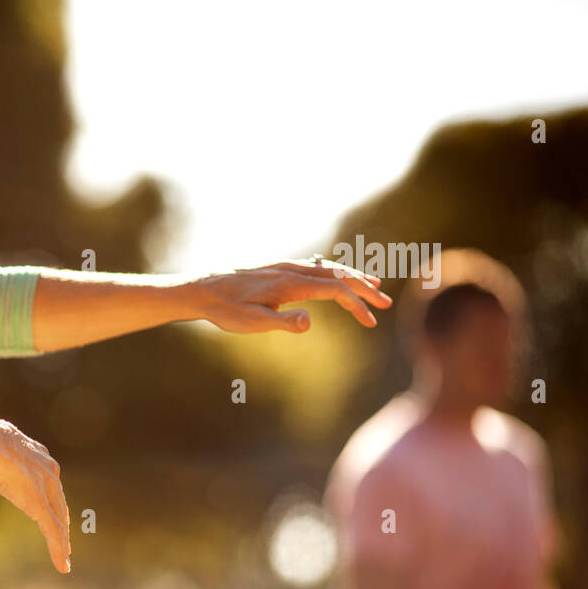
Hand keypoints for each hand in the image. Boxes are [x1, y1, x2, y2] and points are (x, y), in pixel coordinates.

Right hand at [0, 415, 70, 573]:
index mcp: (37, 456)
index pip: (49, 483)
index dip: (51, 500)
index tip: (51, 511)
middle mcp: (48, 472)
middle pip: (58, 503)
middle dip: (61, 522)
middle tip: (64, 539)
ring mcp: (46, 490)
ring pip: (58, 521)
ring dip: (62, 542)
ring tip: (64, 557)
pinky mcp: (40, 506)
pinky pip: (53, 532)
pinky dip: (58, 550)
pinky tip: (62, 566)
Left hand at [188, 258, 392, 332]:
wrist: (201, 289)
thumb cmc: (225, 310)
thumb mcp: (252, 322)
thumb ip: (282, 322)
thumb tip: (309, 322)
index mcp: (290, 284)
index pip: (335, 290)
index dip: (356, 304)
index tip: (371, 321)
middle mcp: (291, 270)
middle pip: (337, 274)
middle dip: (364, 288)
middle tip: (386, 303)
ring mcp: (284, 266)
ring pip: (327, 267)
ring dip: (351, 277)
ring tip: (372, 286)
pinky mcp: (277, 267)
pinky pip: (314, 266)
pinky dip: (333, 272)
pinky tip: (336, 279)